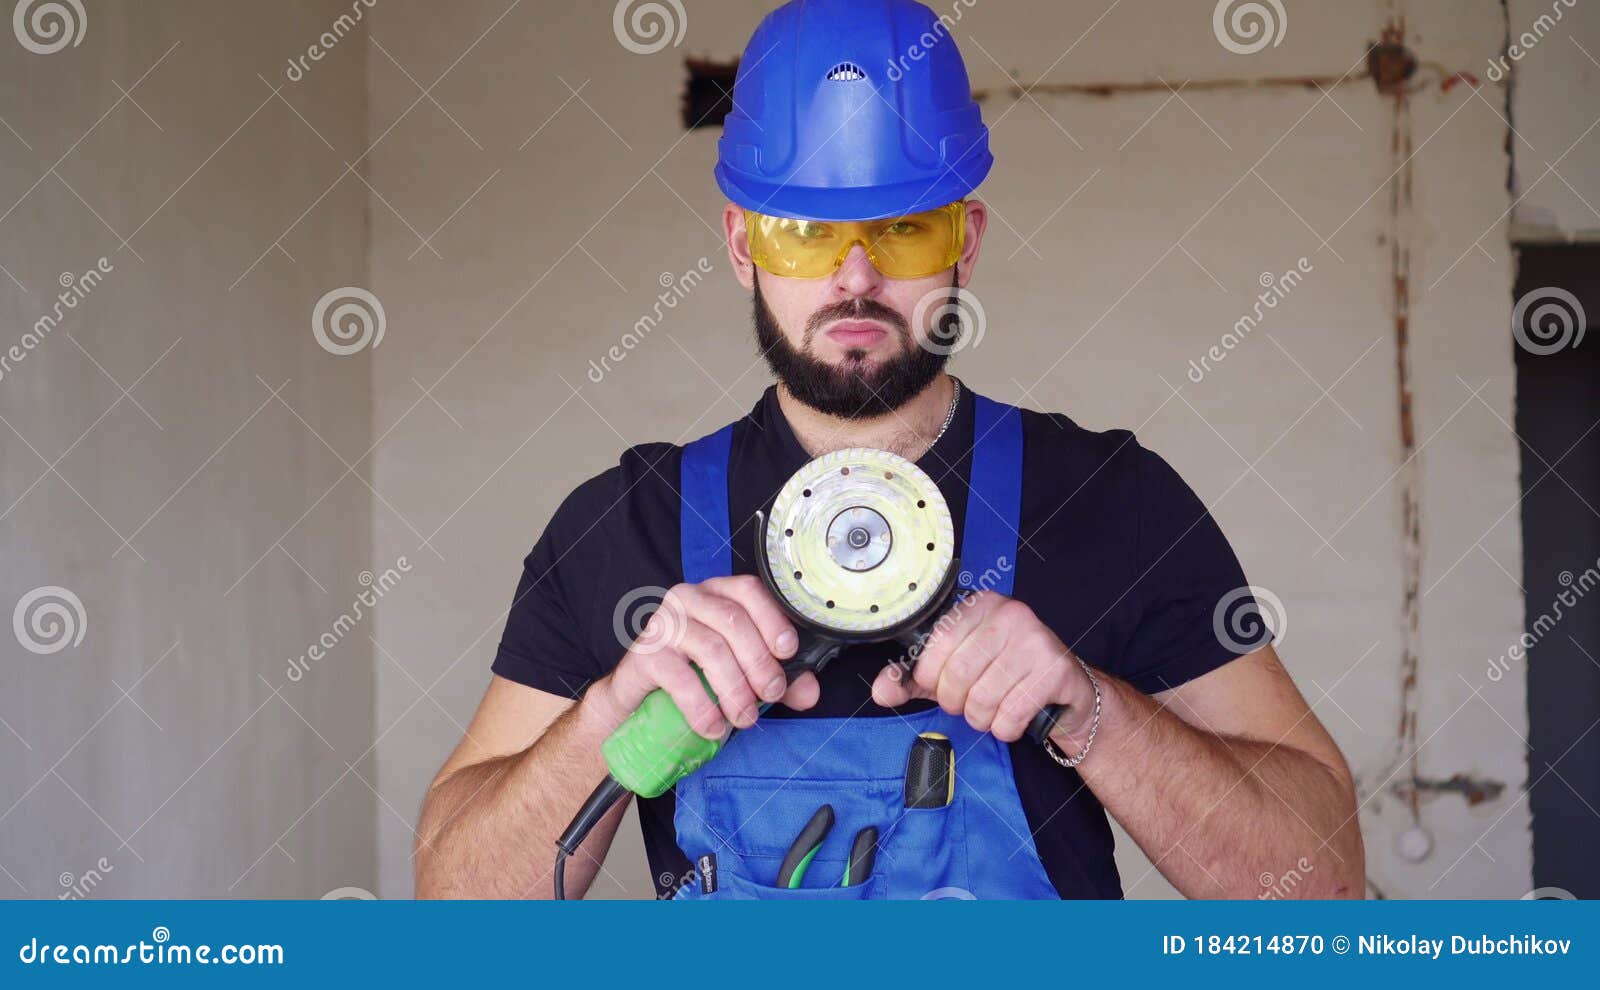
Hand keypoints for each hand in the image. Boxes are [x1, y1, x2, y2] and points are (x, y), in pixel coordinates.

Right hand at [585, 575, 820, 738]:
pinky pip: (680, 679)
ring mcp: (664, 624)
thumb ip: (779, 678)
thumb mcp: (743, 673)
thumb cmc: (696, 675)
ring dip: (735, 689)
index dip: (773, 620)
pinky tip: (714, 727)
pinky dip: (703, 707)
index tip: (789, 652)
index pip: (749, 590)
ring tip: (745, 718)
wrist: (639, 698)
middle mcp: (688, 599)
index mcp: (717, 593)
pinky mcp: (645, 654)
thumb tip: (810, 692)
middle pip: (734, 621)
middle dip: (760, 663)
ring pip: (711, 649)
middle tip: (771, 695)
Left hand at [870, 590, 1093, 743]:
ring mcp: (1035, 640)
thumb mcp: (953, 672)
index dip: (931, 678)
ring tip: (995, 708)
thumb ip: (913, 679)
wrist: (1065, 693)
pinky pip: (1009, 716)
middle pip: (956, 676)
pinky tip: (1016, 716)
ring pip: (981, 700)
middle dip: (957, 703)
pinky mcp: (1054, 670)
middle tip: (972, 702)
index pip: (935, 646)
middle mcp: (1009, 614)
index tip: (942, 684)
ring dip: (982, 719)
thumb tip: (882, 690)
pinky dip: (1006, 728)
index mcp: (979, 605)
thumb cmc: (1004, 676)